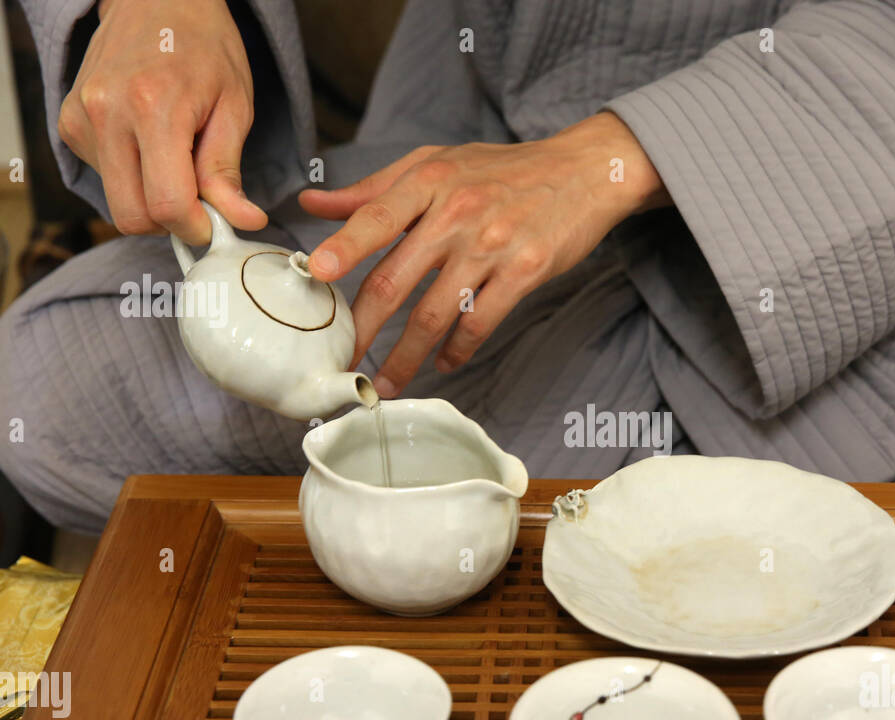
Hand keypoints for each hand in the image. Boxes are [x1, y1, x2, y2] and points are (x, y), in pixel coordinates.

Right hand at [57, 0, 265, 242]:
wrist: (154, 0)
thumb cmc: (204, 48)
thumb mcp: (234, 106)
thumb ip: (228, 170)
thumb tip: (243, 222)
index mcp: (152, 108)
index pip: (166, 206)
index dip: (195, 228)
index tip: (214, 224)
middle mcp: (106, 114)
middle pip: (132, 216)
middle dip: (170, 223)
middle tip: (198, 203)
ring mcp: (80, 118)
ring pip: (116, 202)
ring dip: (151, 199)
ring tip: (175, 159)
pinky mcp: (69, 123)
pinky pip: (103, 178)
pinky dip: (132, 178)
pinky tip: (149, 146)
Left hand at [299, 111, 669, 396]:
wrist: (582, 172)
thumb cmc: (503, 169)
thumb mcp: (437, 162)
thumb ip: (374, 189)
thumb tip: (312, 205)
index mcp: (429, 180)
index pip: (376, 217)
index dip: (344, 246)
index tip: (316, 273)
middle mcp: (457, 213)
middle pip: (396, 279)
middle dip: (363, 328)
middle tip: (342, 361)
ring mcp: (492, 245)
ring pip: (435, 314)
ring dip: (407, 356)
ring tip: (388, 382)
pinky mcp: (525, 272)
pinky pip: (480, 323)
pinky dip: (457, 350)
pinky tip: (443, 363)